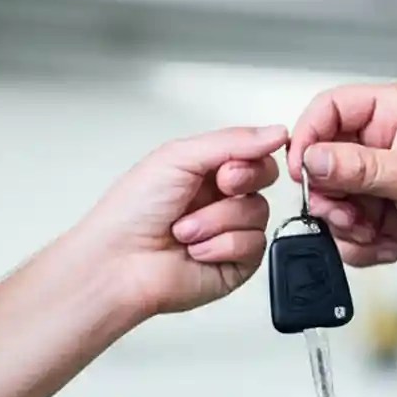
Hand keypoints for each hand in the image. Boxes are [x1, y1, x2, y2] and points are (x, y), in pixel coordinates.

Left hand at [71, 126, 288, 317]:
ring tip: (184, 231)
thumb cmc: (131, 213)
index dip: (250, 160)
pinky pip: (254, 246)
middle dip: (240, 185)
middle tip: (216, 190)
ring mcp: (231, 230)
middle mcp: (221, 198)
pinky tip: (195, 251)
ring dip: (217, 221)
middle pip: (265, 179)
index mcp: (206, 169)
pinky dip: (221, 246)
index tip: (225, 170)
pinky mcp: (237, 263)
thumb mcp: (178, 158)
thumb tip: (278, 133)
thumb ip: (232, 142)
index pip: (255, 153)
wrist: (118, 264)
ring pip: (259, 213)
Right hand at [287, 83, 396, 287]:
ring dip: (344, 224)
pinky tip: (387, 245)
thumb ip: (363, 167)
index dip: (309, 137)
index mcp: (394, 112)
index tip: (304, 171)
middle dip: (328, 194)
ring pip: (329, 199)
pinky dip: (359, 244)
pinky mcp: (378, 212)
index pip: (331, 109)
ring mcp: (377, 180)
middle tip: (347, 214)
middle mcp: (381, 142)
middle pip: (321, 160)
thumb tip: (315, 158)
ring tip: (373, 232)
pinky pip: (345, 230)